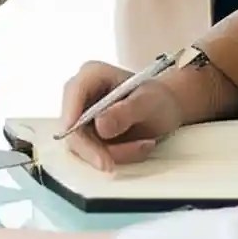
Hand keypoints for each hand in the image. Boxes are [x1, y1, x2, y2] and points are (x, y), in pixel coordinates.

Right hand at [60, 61, 187, 171]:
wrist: (165, 109)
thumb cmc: (158, 99)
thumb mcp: (149, 102)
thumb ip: (126, 112)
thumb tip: (100, 126)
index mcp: (92, 74)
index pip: (73, 93)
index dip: (71, 116)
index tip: (77, 137)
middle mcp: (81, 94)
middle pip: (72, 126)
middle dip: (94, 148)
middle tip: (112, 164)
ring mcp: (82, 116)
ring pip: (82, 145)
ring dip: (113, 153)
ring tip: (144, 145)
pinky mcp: (87, 135)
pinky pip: (92, 153)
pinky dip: (116, 156)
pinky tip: (139, 147)